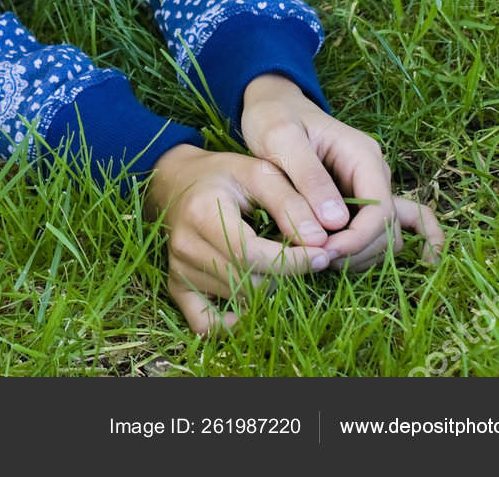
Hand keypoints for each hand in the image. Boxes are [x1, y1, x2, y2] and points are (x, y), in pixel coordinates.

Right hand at [141, 142, 330, 335]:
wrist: (176, 180)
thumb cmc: (224, 175)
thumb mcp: (259, 172)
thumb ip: (291, 202)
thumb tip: (320, 242)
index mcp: (201, 213)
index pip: (252, 254)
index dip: (293, 261)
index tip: (322, 253)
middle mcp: (185, 245)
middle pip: (249, 282)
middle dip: (285, 274)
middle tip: (302, 256)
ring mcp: (178, 269)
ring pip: (240, 300)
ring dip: (268, 288)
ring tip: (276, 263)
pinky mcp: (177, 286)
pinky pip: (206, 324)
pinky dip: (231, 325)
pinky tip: (250, 310)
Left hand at [239, 75, 444, 271]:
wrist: (271, 105)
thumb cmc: (273, 116)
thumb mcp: (281, 138)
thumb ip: (308, 176)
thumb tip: (336, 222)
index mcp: (363, 155)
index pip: (381, 211)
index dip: (356, 239)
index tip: (323, 252)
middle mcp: (374, 173)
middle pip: (386, 229)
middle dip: (356, 251)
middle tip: (316, 260)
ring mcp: (368, 187)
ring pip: (383, 236)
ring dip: (359, 255)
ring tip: (320, 261)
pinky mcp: (356, 198)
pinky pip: (375, 231)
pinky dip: (363, 251)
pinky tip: (349, 266)